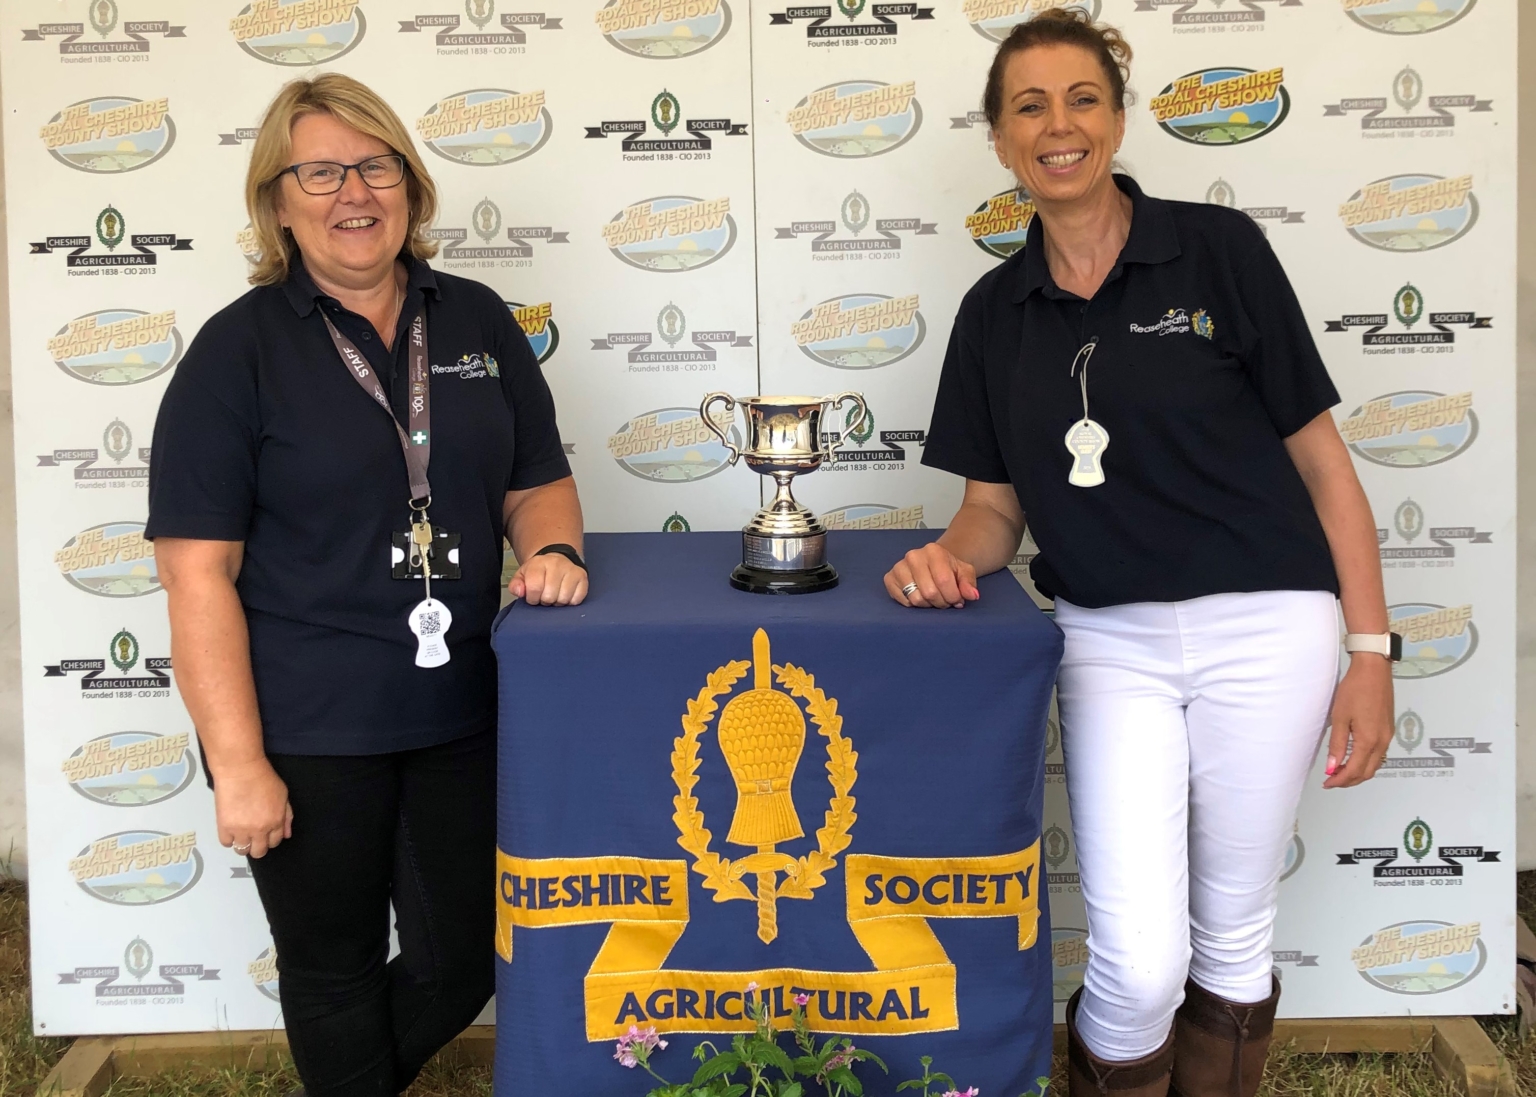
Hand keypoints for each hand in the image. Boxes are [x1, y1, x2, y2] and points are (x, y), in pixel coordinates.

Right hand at [214, 758, 291, 858]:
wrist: (241, 770)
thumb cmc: (264, 778)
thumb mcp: (283, 795)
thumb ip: (287, 816)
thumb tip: (287, 835)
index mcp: (276, 822)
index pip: (274, 842)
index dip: (270, 839)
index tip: (265, 833)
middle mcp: (260, 830)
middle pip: (258, 852)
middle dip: (257, 846)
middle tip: (252, 836)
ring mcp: (241, 830)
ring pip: (242, 850)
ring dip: (242, 844)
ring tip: (240, 833)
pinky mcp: (224, 826)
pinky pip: (226, 843)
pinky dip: (228, 838)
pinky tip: (230, 829)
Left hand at [510, 552, 587, 605]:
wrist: (556, 560)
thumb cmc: (538, 572)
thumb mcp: (522, 576)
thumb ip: (516, 585)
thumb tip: (520, 592)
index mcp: (539, 563)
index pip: (534, 587)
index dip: (532, 598)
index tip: (533, 597)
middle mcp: (557, 564)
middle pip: (550, 596)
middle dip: (545, 601)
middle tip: (545, 596)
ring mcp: (572, 570)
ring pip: (564, 599)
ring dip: (558, 602)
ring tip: (555, 595)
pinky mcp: (583, 577)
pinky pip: (577, 599)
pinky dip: (570, 602)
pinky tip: (565, 595)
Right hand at [884, 542, 980, 608]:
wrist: (933, 563)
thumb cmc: (949, 569)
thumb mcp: (964, 573)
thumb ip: (969, 583)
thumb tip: (972, 595)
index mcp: (933, 550)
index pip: (943, 581)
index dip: (953, 596)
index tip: (957, 599)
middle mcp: (913, 556)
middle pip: (929, 592)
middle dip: (941, 602)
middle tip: (945, 600)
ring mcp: (899, 567)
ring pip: (916, 599)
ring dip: (928, 605)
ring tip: (934, 598)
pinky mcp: (889, 578)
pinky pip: (903, 601)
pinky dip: (914, 604)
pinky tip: (920, 596)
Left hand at [1322, 654, 1393, 788]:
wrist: (1373, 671)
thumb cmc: (1355, 690)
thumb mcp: (1340, 718)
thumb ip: (1337, 745)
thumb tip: (1332, 767)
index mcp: (1369, 740)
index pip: (1354, 771)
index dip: (1340, 780)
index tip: (1327, 783)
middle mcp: (1382, 741)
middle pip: (1367, 772)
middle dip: (1349, 780)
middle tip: (1331, 780)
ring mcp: (1387, 736)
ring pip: (1374, 764)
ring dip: (1358, 772)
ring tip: (1340, 771)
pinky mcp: (1388, 729)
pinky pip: (1379, 754)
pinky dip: (1366, 762)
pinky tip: (1353, 758)